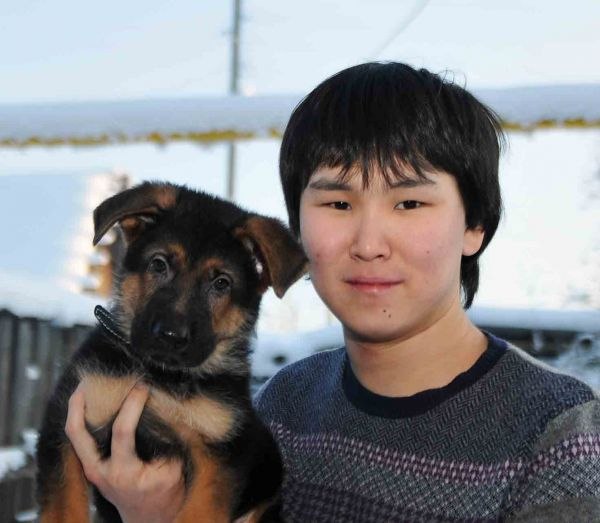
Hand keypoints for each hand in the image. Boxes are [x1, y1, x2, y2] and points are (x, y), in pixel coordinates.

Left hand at [65, 382, 184, 522]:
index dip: (132, 405)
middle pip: (78, 433)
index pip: (122, 431)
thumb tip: (175, 407)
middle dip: (79, 405)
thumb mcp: (174, 467)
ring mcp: (92, 469)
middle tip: (88, 381)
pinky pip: (80, 439)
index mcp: (124, 472)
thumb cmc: (164, 492)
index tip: (142, 386)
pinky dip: (82, 418)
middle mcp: (100, 471)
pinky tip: (90, 402)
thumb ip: (173, 439)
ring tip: (83, 386)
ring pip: (73, 435)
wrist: (148, 517)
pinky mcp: (92, 465)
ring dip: (75, 409)